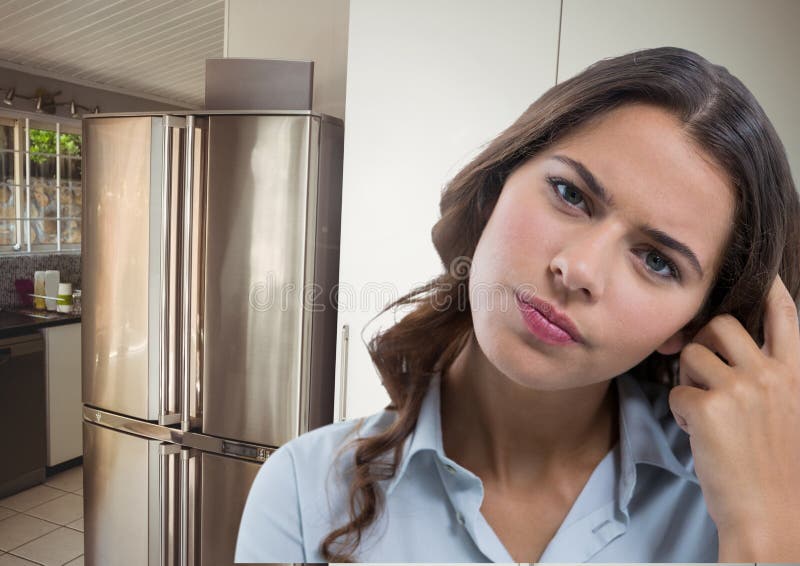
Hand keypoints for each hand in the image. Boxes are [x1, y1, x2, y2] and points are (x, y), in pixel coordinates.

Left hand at [668, 273, 799, 560]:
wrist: (775, 519)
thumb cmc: (778, 472)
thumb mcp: (789, 415)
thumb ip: (771, 380)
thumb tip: (734, 355)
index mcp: (795, 376)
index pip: (785, 317)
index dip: (769, 288)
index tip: (759, 271)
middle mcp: (772, 375)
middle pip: (721, 326)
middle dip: (704, 342)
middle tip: (701, 372)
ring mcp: (741, 389)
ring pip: (691, 355)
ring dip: (688, 378)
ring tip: (703, 411)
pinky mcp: (709, 408)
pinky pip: (675, 392)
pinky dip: (679, 412)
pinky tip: (697, 434)